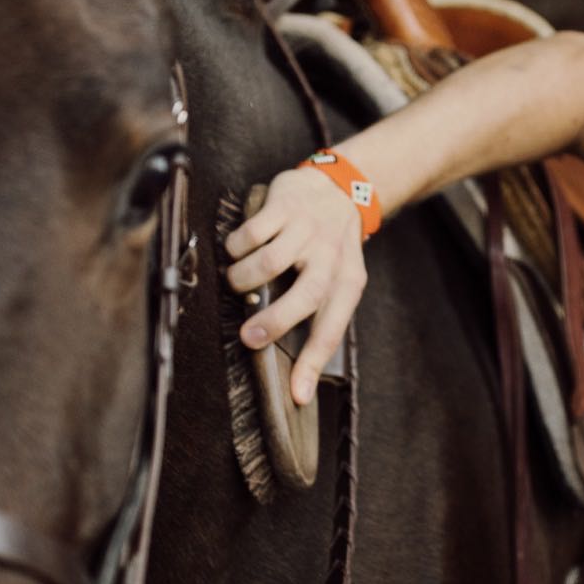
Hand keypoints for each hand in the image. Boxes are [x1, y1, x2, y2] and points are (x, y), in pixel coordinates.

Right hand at [221, 165, 367, 404]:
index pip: (332, 329)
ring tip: (237, 285)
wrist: (339, 188)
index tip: (297, 395)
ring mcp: (307, 230)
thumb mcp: (338, 277)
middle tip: (250, 338)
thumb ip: (317, 310)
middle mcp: (330, 257)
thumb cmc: (330, 246)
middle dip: (275, 321)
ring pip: (270, 262)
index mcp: (347, 282)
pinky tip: (236, 251)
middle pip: (307, 295)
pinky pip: (252, 233)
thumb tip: (293, 358)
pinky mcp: (284, 207)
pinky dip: (236, 247)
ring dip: (244, 279)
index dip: (313, 365)